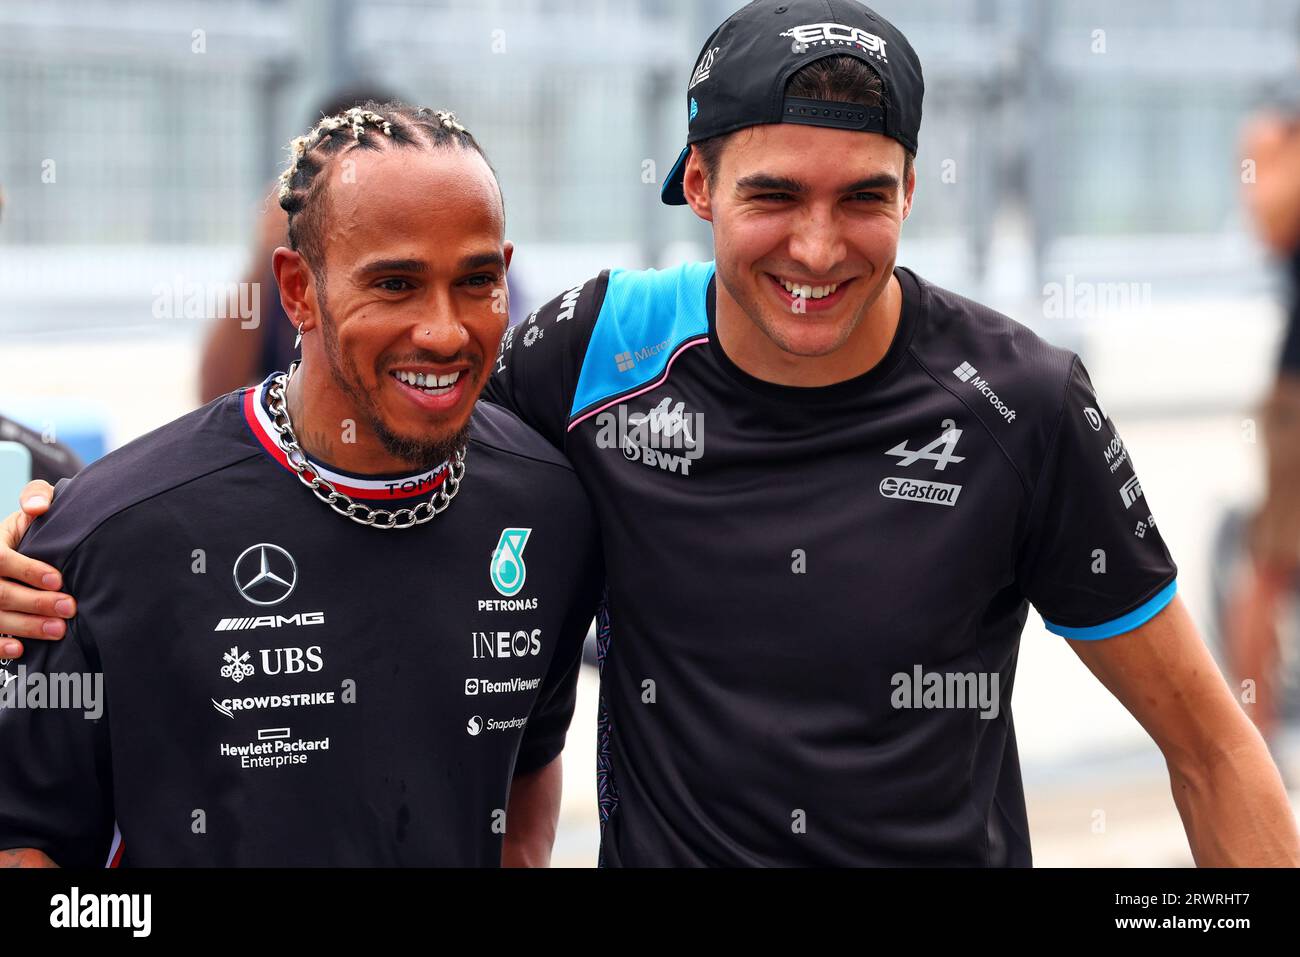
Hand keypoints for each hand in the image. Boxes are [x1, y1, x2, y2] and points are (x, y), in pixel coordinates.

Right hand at [0, 480, 75, 657]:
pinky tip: (20, 650)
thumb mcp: (32, 506)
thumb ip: (37, 496)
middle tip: (70, 608)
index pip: (0, 559)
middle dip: (35, 603)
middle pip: (0, 593)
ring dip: (26, 627)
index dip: (28, 571)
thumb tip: (37, 507)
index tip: (59, 579)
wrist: (24, 544)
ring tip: (58, 631)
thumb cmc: (32, 527)